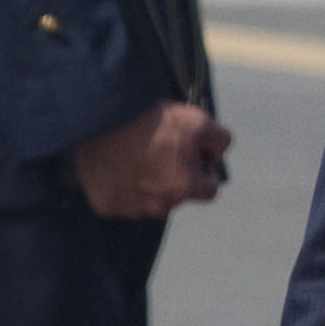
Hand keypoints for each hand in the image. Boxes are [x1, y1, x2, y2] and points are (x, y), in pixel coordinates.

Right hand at [69, 100, 232, 218]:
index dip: (204, 172)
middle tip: (159, 154)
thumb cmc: (153, 120)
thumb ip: (220, 141)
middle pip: (177, 197)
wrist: (103, 116)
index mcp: (186, 188)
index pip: (209, 190)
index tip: (192, 157)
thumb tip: (217, 155)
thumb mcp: (199, 121)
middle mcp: (159, 206)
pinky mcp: (105, 205)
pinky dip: (120, 188)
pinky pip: (120, 202)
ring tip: (136, 159)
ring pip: (148, 203)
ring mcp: (130, 209)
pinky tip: (116, 166)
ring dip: (147, 187)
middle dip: (174, 180)